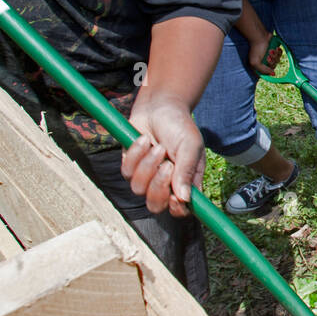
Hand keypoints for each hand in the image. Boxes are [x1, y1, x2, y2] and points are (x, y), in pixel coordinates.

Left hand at [122, 93, 205, 217]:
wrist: (159, 105)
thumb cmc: (180, 126)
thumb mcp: (190, 146)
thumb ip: (187, 171)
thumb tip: (185, 199)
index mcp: (185, 183)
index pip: (180, 210)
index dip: (176, 209)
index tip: (175, 197)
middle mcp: (165, 184)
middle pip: (155, 205)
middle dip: (157, 187)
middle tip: (167, 165)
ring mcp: (145, 176)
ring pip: (138, 189)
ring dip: (148, 166)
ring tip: (158, 147)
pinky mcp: (129, 165)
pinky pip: (126, 171)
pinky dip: (136, 154)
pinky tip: (144, 140)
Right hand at [248, 32, 280, 75]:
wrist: (260, 36)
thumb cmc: (256, 49)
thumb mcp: (255, 62)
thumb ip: (263, 70)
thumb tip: (273, 74)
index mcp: (258, 66)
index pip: (266, 74)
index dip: (268, 70)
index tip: (267, 64)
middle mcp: (264, 62)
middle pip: (273, 67)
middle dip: (272, 61)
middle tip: (268, 55)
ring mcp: (269, 56)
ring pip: (277, 61)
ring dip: (275, 56)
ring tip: (271, 50)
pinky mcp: (274, 51)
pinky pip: (280, 55)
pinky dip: (279, 52)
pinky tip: (276, 48)